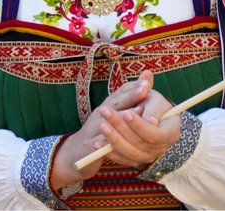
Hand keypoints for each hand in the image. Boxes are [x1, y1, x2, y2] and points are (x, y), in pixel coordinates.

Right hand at [51, 71, 156, 188]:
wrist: (76, 151)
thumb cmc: (100, 128)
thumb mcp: (115, 110)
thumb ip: (131, 94)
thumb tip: (148, 72)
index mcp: (108, 105)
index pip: (121, 92)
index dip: (134, 87)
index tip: (147, 82)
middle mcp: (100, 114)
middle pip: (115, 103)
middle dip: (130, 96)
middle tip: (145, 91)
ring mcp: (93, 130)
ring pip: (108, 123)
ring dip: (121, 117)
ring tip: (137, 112)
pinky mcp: (89, 146)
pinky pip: (100, 144)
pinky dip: (109, 142)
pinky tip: (121, 141)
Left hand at [95, 71, 181, 167]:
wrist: (140, 117)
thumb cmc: (146, 102)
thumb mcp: (146, 93)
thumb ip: (144, 89)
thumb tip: (145, 83)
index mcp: (171, 130)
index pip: (155, 133)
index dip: (140, 125)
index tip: (126, 113)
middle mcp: (163, 146)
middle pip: (141, 143)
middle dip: (121, 128)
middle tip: (104, 112)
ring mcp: (149, 155)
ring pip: (130, 153)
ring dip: (114, 139)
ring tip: (102, 125)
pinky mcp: (136, 160)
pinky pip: (123, 160)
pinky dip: (110, 151)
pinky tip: (97, 143)